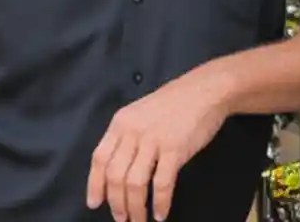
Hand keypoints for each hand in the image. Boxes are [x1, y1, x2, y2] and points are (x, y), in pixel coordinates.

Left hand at [86, 69, 232, 221]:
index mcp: (121, 123)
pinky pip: (162, 183)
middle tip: (121, 219)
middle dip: (116, 203)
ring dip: (135, 208)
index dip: (94, 184)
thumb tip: (115, 170)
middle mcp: (133, 132)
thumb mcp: (140, 114)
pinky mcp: (175, 149)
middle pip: (115, 175)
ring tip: (138, 221)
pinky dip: (159, 203)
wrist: (205, 90)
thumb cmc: (173, 104)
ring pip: (135, 183)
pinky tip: (161, 214)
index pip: (99, 158)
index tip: (94, 204)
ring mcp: (153, 140)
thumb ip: (127, 137)